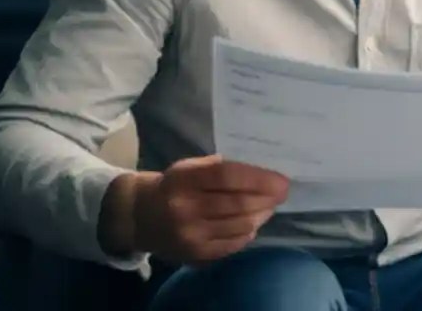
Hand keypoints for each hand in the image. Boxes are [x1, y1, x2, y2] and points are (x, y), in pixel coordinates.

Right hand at [103, 155, 289, 263]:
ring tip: (268, 208)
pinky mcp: (194, 254)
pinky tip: (251, 225)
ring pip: (240, 225)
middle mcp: (184, 208)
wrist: (140, 216)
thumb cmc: (175, 186)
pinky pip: (232, 245)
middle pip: (238, 203)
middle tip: (281, 194)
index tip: (282, 181)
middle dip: (267, 198)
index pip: (228, 177)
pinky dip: (247, 234)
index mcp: (184, 179)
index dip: (260, 178)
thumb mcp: (190, 167)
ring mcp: (189, 234)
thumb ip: (221, 168)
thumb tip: (264, 176)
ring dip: (261, 215)